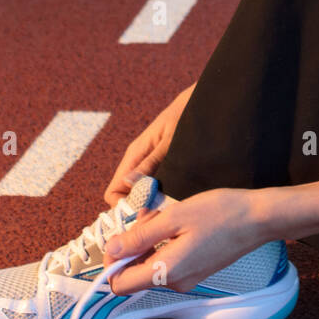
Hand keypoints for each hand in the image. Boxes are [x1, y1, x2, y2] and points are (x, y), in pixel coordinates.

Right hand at [103, 83, 195, 207]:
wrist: (204, 100)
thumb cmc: (187, 116)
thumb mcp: (171, 142)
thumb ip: (151, 162)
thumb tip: (127, 184)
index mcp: (135, 154)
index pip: (113, 191)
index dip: (122, 208)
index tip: (141, 218)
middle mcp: (139, 160)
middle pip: (127, 195)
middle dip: (139, 209)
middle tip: (159, 218)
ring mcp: (151, 162)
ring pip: (142, 192)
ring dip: (153, 203)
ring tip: (171, 210)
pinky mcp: (164, 163)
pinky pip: (156, 185)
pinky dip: (163, 195)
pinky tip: (178, 199)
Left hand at [104, 188, 269, 294]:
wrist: (259, 218)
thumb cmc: (220, 213)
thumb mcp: (174, 217)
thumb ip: (140, 237)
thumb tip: (112, 249)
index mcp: (167, 272)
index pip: (120, 285)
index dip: (112, 261)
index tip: (119, 235)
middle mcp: (176, 283)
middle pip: (135, 274)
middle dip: (133, 245)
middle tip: (147, 216)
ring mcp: (188, 279)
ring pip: (151, 265)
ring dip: (149, 241)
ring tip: (164, 215)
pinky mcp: (196, 271)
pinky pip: (167, 262)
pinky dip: (163, 243)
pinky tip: (176, 222)